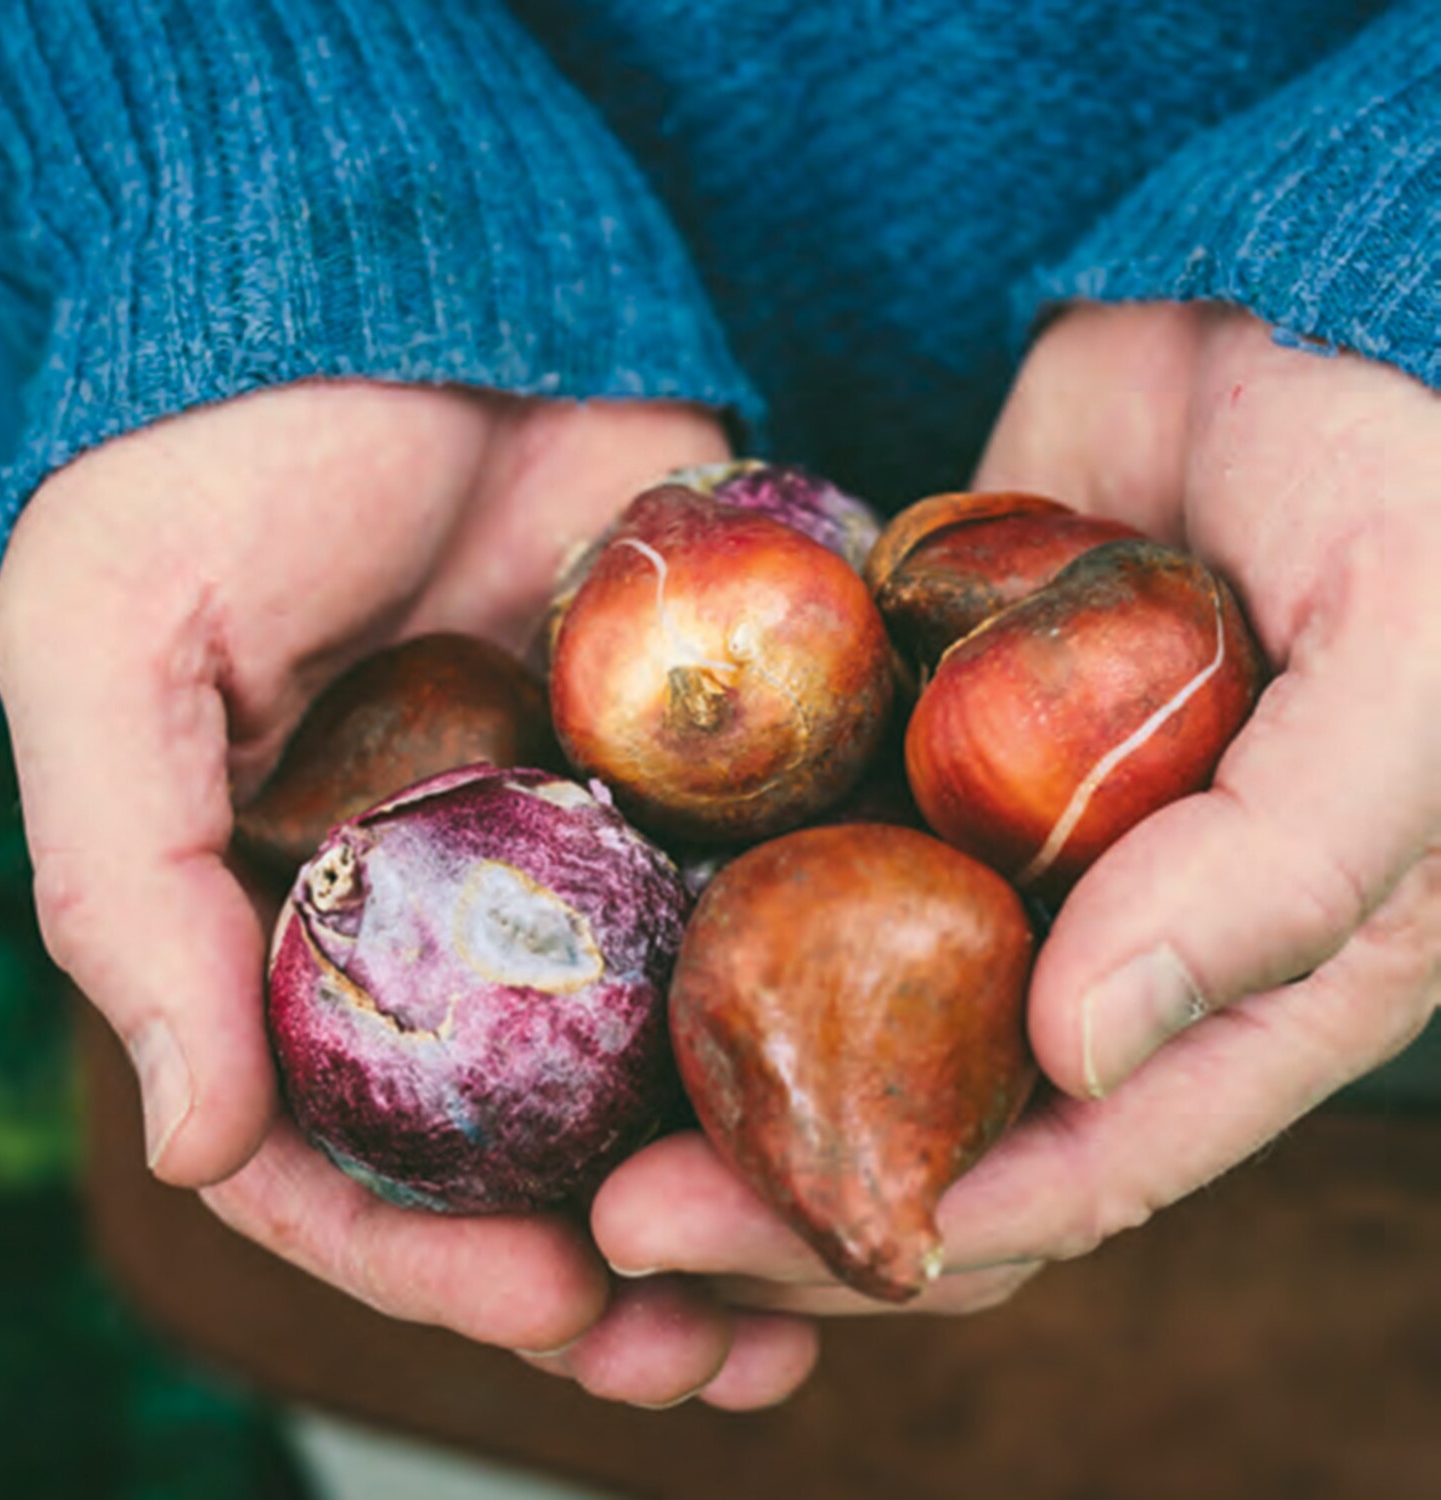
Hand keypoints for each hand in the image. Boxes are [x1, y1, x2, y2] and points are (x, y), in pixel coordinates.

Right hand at [0, 380, 816, 1408]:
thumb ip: (118, 885)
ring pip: (656, 1076)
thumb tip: (198, 1139)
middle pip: (523, 1153)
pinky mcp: (693, 780)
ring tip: (833, 1284)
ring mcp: (578, 860)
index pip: (344, 1153)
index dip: (434, 1263)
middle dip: (615, 1275)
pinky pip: (755, 931)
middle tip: (722, 1356)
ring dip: (737, 1188)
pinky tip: (887, 1106)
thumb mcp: (108, 645)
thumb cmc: (231, 453)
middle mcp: (443, 922)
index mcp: (287, 929)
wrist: (418, 292)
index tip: (553, 1311)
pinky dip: (815, 1027)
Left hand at [591, 302, 1437, 1326]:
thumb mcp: (1407, 679)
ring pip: (865, 1018)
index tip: (751, 1251)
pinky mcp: (922, 754)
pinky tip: (615, 954)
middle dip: (795, 1190)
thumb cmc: (1405, 485)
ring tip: (589, 1129)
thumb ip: (1283, 870)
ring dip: (742, 1082)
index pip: (1093, 1160)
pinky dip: (730, 921)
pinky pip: (819, 862)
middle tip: (621, 1223)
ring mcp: (1012, 851)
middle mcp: (1124, 943)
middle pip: (953, 1122)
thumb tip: (1085, 1053)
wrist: (1279, 307)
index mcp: (1263, 980)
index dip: (933, 1229)